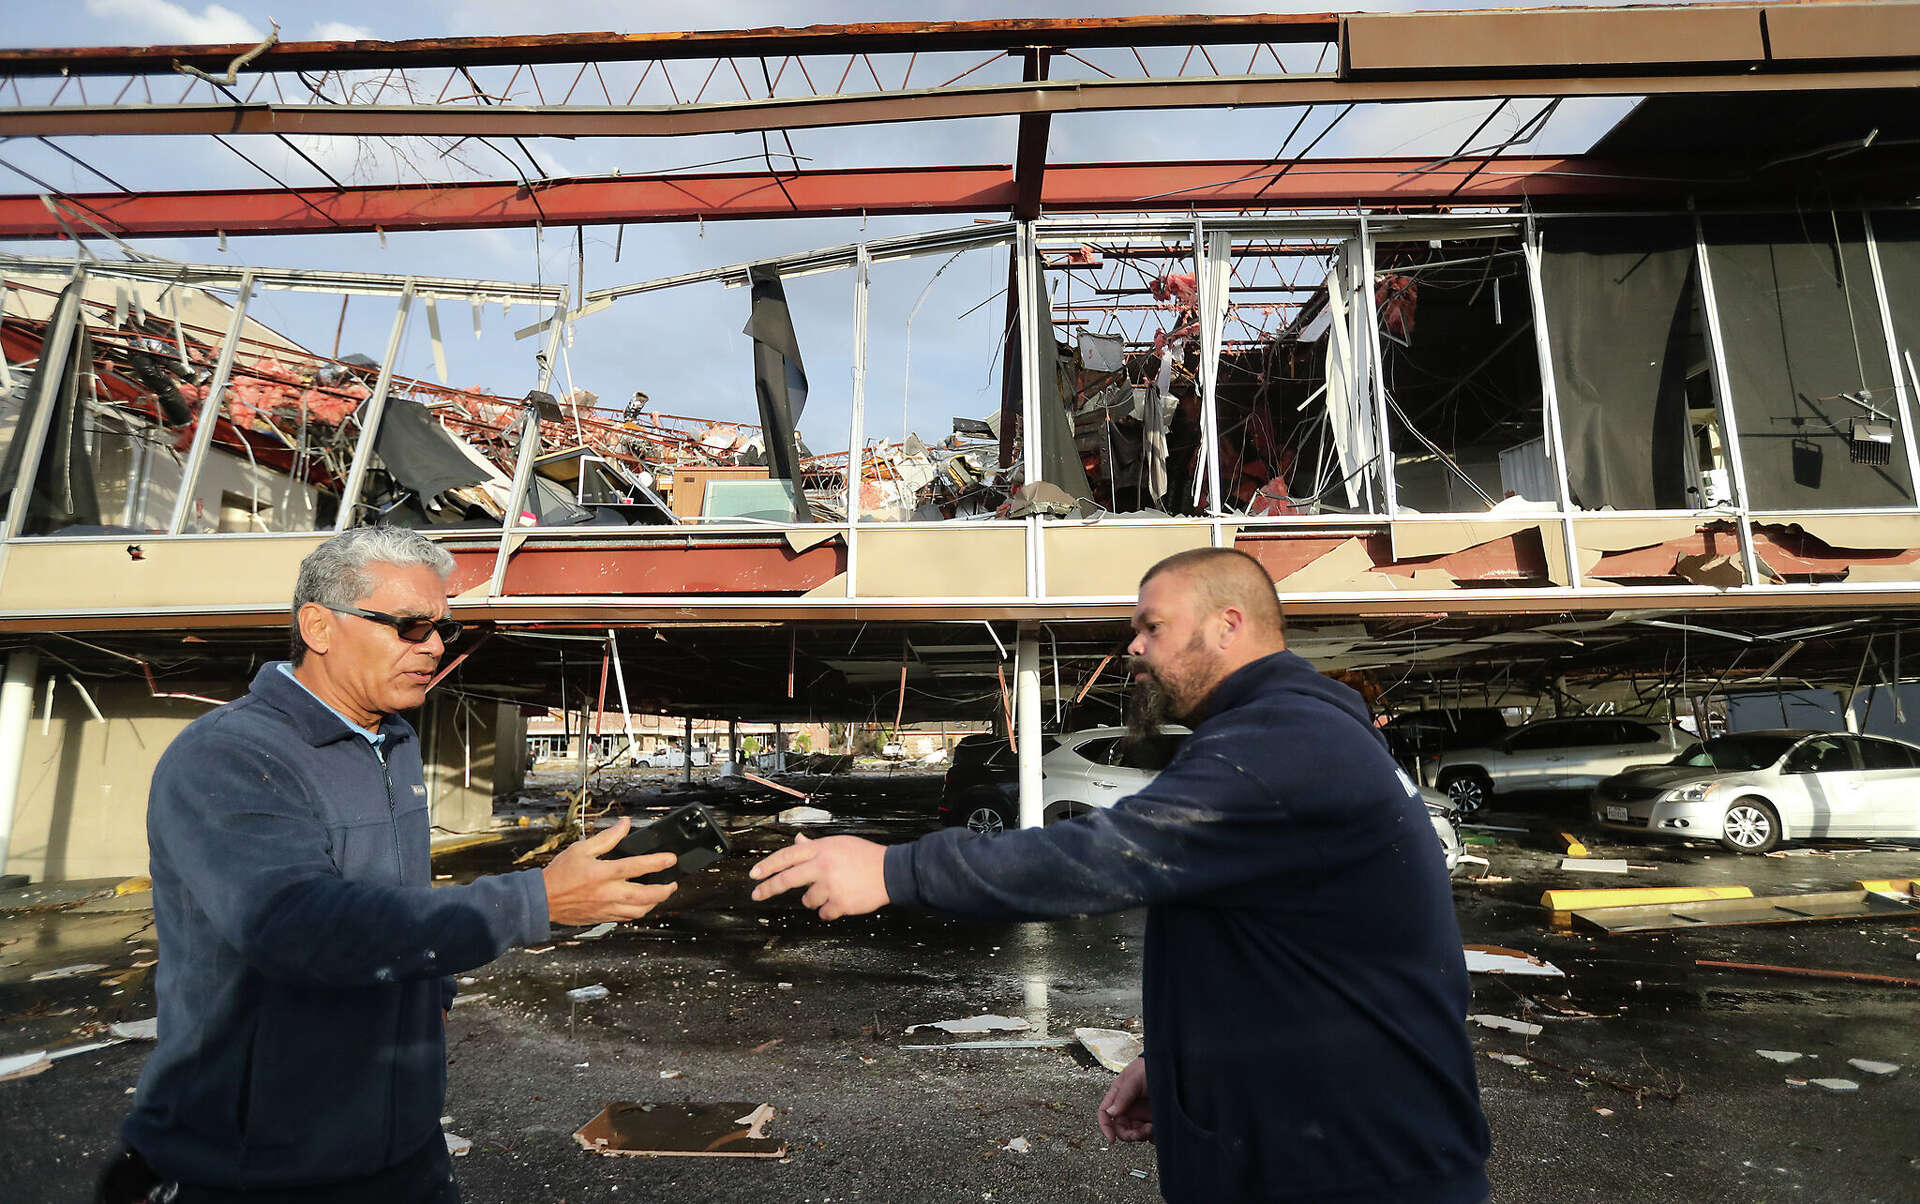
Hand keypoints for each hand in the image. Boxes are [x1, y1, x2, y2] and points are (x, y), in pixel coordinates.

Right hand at [541, 817, 677, 926]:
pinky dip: (638, 912)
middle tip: (672, 883)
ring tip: (661, 894)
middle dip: (664, 890)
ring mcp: (606, 908)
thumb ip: (606, 838)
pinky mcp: (603, 918)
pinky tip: (641, 905)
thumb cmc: (559, 875)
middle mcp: (607, 893)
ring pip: (638, 911)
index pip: (636, 867)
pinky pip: (626, 918)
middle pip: (645, 896)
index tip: (671, 859)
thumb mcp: (581, 849)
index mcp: (603, 874)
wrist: (542, 900)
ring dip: (654, 903)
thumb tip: (623, 824)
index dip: (657, 862)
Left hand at [748, 834, 888, 919]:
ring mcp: (830, 886)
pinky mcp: (839, 903)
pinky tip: (841, 901)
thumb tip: (798, 842)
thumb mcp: (839, 844)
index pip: (787, 856)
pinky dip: (830, 909)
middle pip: (787, 879)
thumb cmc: (865, 856)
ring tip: (833, 890)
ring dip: (815, 898)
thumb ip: (816, 846)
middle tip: (757, 894)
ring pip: (808, 899)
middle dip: (768, 888)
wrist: (890, 871)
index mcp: (821, 849)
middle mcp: (822, 866)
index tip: (754, 874)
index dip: (768, 866)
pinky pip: (824, 912)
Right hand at [1098, 1056, 1152, 1142]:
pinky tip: (1158, 1128)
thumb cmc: (1149, 1068)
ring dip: (1142, 1135)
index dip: (1105, 1127)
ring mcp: (1141, 1114)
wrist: (1172, 1067)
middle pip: (1120, 1129)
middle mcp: (1128, 1107)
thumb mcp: (1134, 1080)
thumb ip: (1122, 1097)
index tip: (1111, 1138)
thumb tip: (1110, 1113)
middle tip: (1140, 1132)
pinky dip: (1153, 1136)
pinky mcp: (1154, 1119)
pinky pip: (1150, 1135)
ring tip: (1152, 1127)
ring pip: (1135, 1134)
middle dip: (1129, 1135)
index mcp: (1118, 1096)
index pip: (1105, 1113)